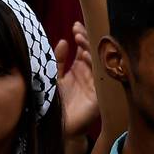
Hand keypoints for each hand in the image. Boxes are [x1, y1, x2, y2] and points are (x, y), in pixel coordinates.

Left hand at [55, 21, 97, 139]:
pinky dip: (96, 65)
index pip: (83, 49)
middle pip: (92, 53)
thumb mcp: (52, 77)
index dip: (81, 36)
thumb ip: (57, 60)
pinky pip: (101, 78)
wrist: (56, 128)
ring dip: (90, 49)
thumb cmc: (54, 104)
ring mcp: (95, 85)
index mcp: (78, 71)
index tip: (75, 26)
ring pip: (97, 62)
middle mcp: (88, 76)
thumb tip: (63, 41)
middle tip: (78, 31)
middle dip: (86, 40)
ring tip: (80, 39)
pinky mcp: (98, 96)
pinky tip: (89, 55)